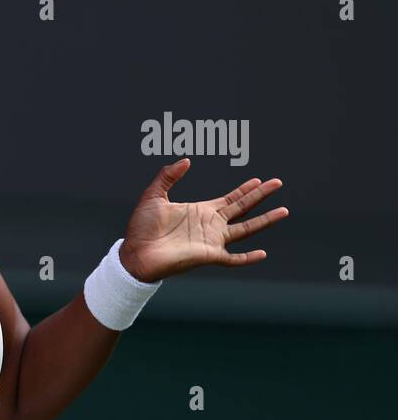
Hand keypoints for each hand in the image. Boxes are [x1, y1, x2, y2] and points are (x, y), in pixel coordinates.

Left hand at [118, 158, 289, 282]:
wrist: (135, 253)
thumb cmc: (141, 228)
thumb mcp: (153, 196)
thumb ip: (168, 176)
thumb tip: (186, 160)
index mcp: (200, 211)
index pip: (229, 199)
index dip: (244, 189)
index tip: (258, 179)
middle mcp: (210, 225)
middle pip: (243, 208)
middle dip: (260, 195)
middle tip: (278, 182)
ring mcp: (211, 241)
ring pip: (246, 229)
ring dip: (265, 220)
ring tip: (283, 211)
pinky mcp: (208, 256)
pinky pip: (233, 259)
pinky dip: (247, 258)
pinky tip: (263, 253)